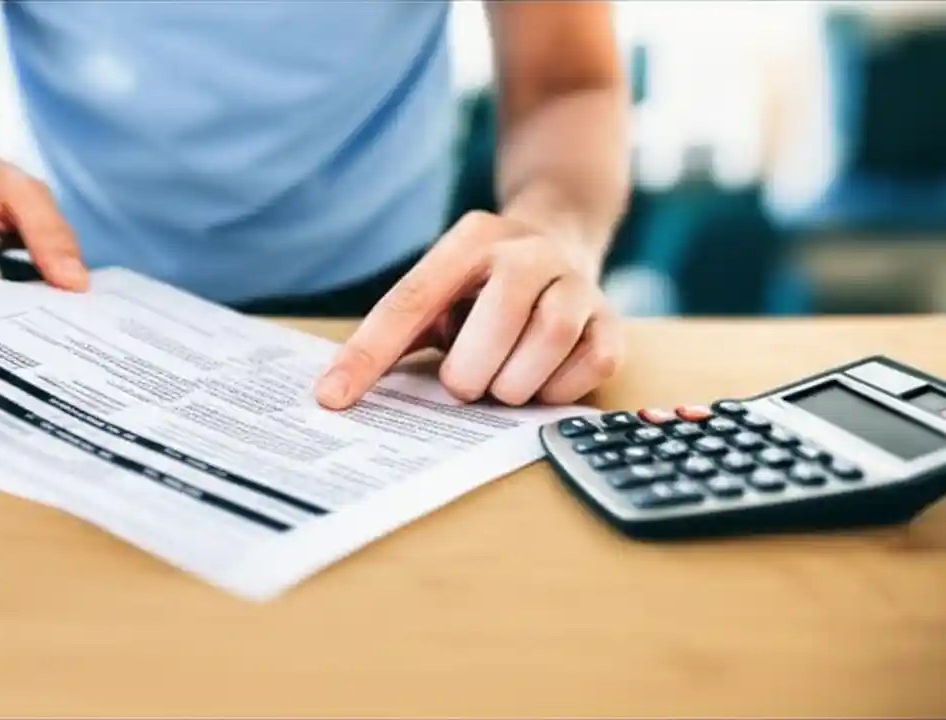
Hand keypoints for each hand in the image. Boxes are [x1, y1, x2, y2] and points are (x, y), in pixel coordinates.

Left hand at [315, 210, 623, 408]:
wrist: (565, 238)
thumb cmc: (482, 287)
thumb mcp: (438, 294)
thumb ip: (394, 335)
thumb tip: (335, 391)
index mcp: (470, 240)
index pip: (410, 301)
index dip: (369, 354)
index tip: (333, 398)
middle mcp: (527, 251)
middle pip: (494, 321)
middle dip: (470, 371)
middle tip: (466, 382)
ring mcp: (576, 282)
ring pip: (549, 339)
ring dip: (515, 383)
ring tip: (502, 383)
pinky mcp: (612, 320)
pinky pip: (591, 366)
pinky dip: (558, 389)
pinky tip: (541, 381)